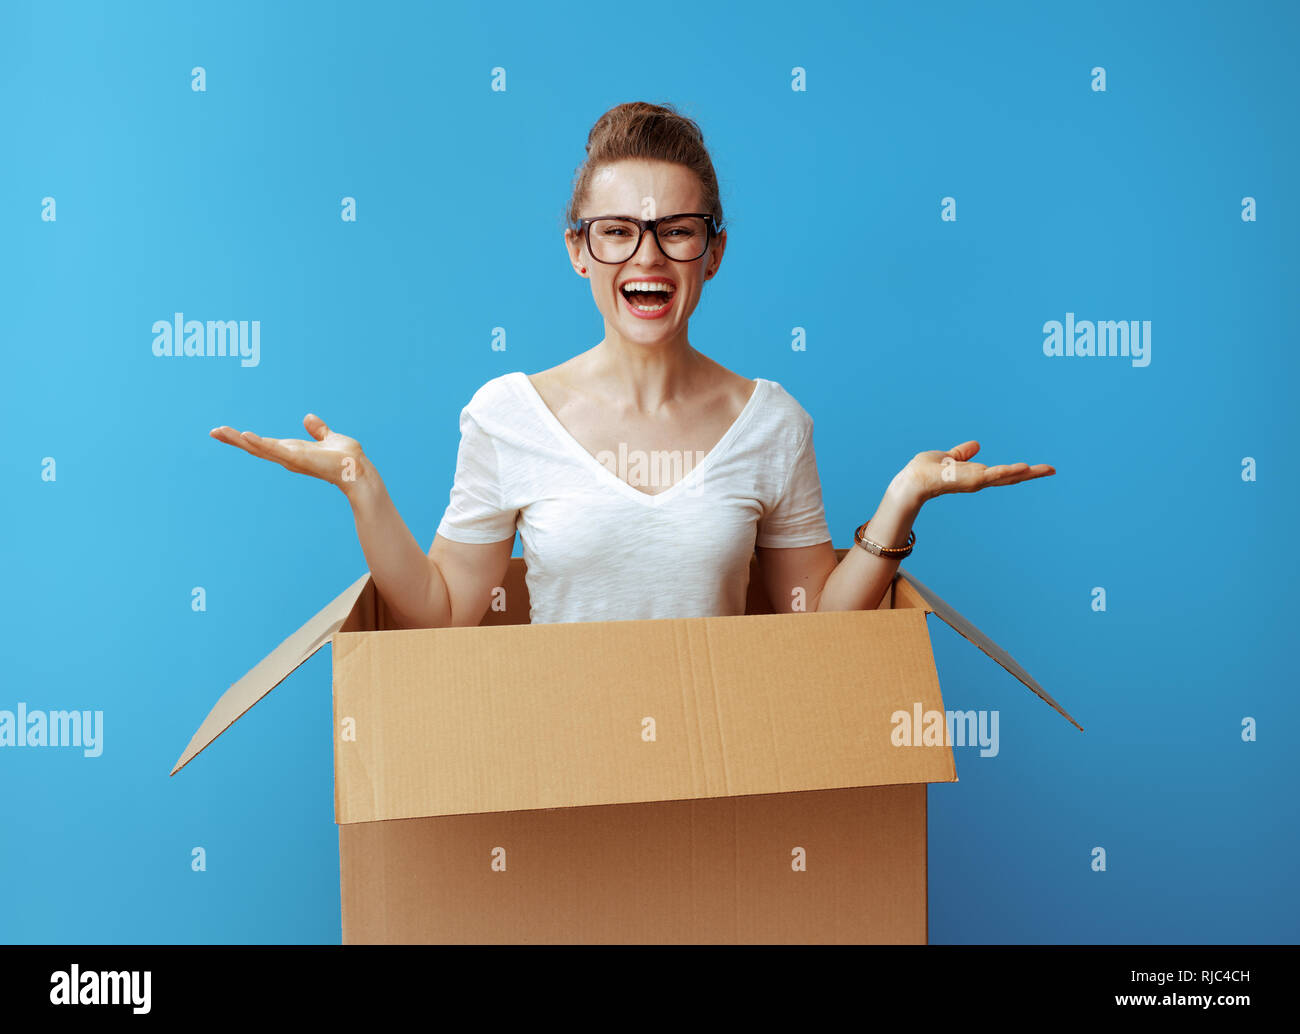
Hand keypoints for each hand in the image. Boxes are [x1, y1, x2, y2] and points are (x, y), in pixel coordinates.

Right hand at [209, 414, 369, 496]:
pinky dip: (259, 443)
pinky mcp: (297, 458)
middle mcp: (287, 456)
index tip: (227, 432)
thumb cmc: (346, 458)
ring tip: (220, 431)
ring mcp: (290, 458)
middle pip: (255, 448)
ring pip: (259, 448)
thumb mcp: (329, 438)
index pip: (263, 444)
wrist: (358, 470)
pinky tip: (244, 436)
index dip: (245, 438)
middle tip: (213, 432)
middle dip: (234, 440)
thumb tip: (308, 418)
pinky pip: (274, 450)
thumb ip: (318, 429)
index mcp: (292, 451)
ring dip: (239, 440)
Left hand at [893, 440, 1054, 506]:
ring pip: (1007, 476)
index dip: (1019, 471)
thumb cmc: (926, 471)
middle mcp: (979, 480)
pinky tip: (1024, 468)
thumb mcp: (948, 457)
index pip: (1002, 473)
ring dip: (1027, 473)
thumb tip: (977, 445)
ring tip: (1047, 469)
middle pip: (1011, 477)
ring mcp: (977, 481)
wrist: (913, 480)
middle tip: (1052, 470)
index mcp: (975, 475)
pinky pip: (995, 474)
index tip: (1036, 468)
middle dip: (1032, 474)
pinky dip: (1009, 471)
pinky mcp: (972, 480)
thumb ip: (962, 453)